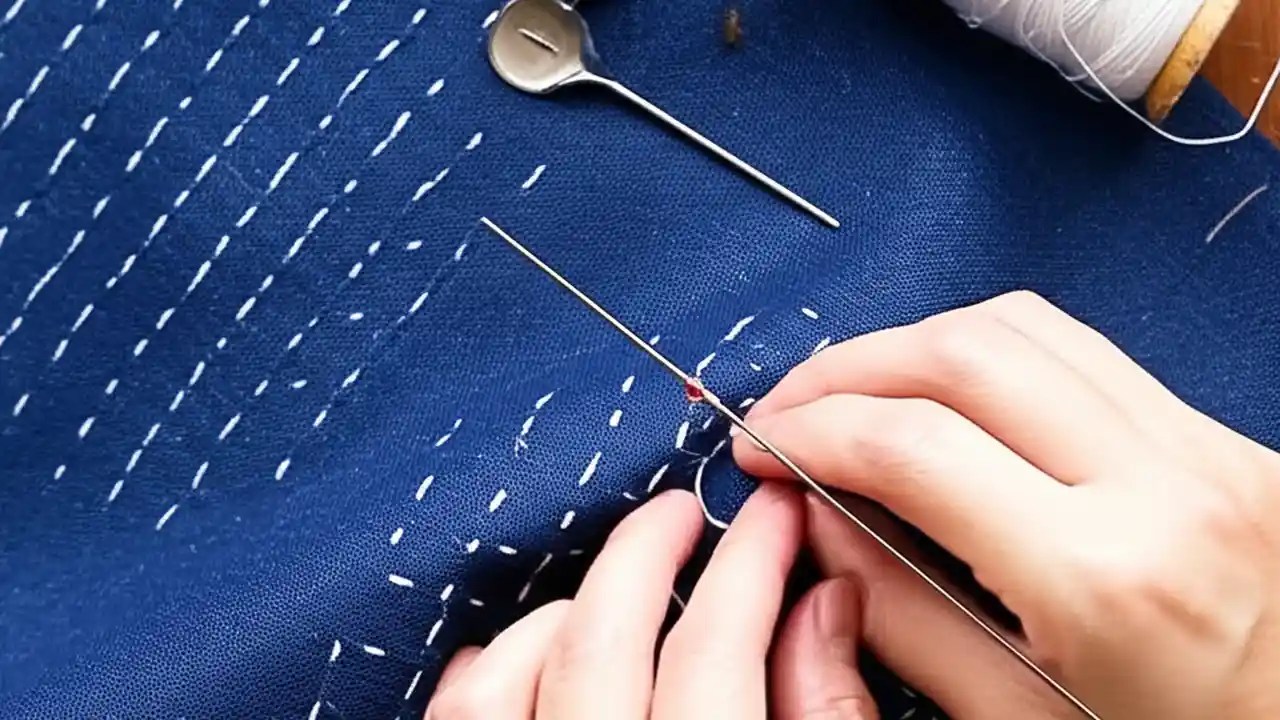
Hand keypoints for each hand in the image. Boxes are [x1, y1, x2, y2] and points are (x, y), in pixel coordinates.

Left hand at [426, 486, 879, 718]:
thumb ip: (828, 711)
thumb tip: (825, 601)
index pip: (713, 649)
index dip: (752, 561)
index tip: (777, 510)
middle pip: (598, 644)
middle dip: (644, 553)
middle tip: (683, 512)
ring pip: (504, 681)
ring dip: (559, 612)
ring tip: (606, 590)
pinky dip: (483, 673)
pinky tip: (513, 652)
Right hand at [734, 291, 1279, 719]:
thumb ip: (900, 616)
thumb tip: (819, 518)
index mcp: (1103, 579)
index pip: (915, 446)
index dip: (813, 430)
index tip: (765, 445)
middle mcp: (1163, 486)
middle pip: (965, 353)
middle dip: (849, 366)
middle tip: (794, 405)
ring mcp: (1206, 448)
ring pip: (1024, 325)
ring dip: (916, 342)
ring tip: (859, 391)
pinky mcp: (1222, 438)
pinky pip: (1083, 349)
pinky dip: (991, 351)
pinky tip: (951, 394)